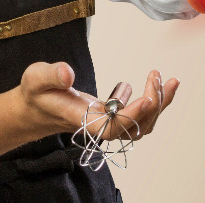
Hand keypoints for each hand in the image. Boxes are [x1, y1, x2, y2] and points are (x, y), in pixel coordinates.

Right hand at [16, 63, 179, 140]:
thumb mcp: (36, 78)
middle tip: (158, 77)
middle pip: (133, 129)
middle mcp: (99, 125)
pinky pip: (139, 114)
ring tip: (169, 81)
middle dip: (152, 106)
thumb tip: (68, 74)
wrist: (36, 107)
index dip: (131, 116)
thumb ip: (51, 75)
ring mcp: (108, 122)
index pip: (112, 128)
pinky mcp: (113, 114)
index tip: (146, 98)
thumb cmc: (36, 93)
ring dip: (158, 104)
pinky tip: (157, 83)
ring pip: (141, 125)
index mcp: (82, 120)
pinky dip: (153, 101)